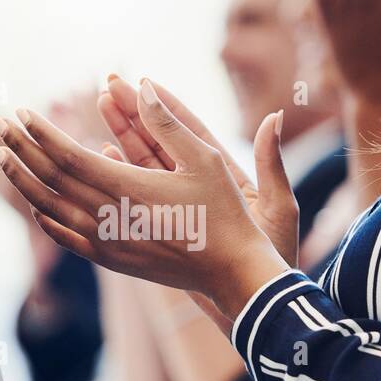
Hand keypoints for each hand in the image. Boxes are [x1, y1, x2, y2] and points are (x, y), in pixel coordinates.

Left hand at [0, 80, 290, 319]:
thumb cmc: (224, 212)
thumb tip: (141, 85)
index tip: (20, 112)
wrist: (231, 272)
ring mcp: (106, 242)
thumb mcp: (204, 158)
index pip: (67, 155)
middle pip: (50, 178)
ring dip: (22, 180)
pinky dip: (44, 217)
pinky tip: (34, 203)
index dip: (40, 132)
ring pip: (50, 208)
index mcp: (126, 188)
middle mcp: (108, 217)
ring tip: (1, 156)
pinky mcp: (111, 260)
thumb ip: (168, 123)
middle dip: (21, 148)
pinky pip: (66, 237)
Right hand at [97, 73, 300, 267]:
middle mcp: (200, 186)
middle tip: (109, 86)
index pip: (192, 132)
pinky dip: (121, 174)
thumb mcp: (278, 207)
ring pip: (146, 164)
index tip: (144, 81)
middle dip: (135, 113)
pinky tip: (102, 156)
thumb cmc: (274, 256)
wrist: (258, 299)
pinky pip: (138, 195)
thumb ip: (271, 162)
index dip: (167, 106)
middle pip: (162, 141)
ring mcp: (182, 205)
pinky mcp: (167, 225)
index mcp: (226, 174)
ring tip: (102, 108)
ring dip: (123, 136)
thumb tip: (276, 116)